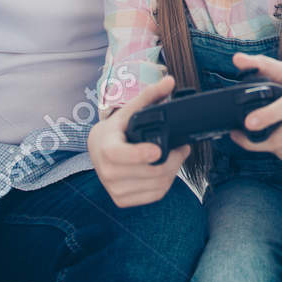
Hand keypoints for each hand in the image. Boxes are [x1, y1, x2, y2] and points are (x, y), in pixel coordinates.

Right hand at [88, 74, 191, 206]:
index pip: (120, 155)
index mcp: (106, 148)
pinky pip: (153, 196)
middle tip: (183, 149)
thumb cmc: (116, 129)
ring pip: (156, 185)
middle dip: (173, 159)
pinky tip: (165, 172)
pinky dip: (165, 184)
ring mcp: (114, 189)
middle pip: (149, 172)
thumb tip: (170, 81)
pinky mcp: (122, 200)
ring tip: (176, 158)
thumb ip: (150, 95)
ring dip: (172, 172)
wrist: (98, 150)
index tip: (157, 151)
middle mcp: (107, 171)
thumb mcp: (129, 111)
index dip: (139, 154)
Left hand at [226, 53, 281, 164]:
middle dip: (255, 141)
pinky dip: (281, 153)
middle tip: (239, 134)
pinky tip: (276, 143)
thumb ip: (263, 65)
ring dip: (267, 147)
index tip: (248, 122)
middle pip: (281, 138)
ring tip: (257, 137)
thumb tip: (237, 59)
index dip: (267, 116)